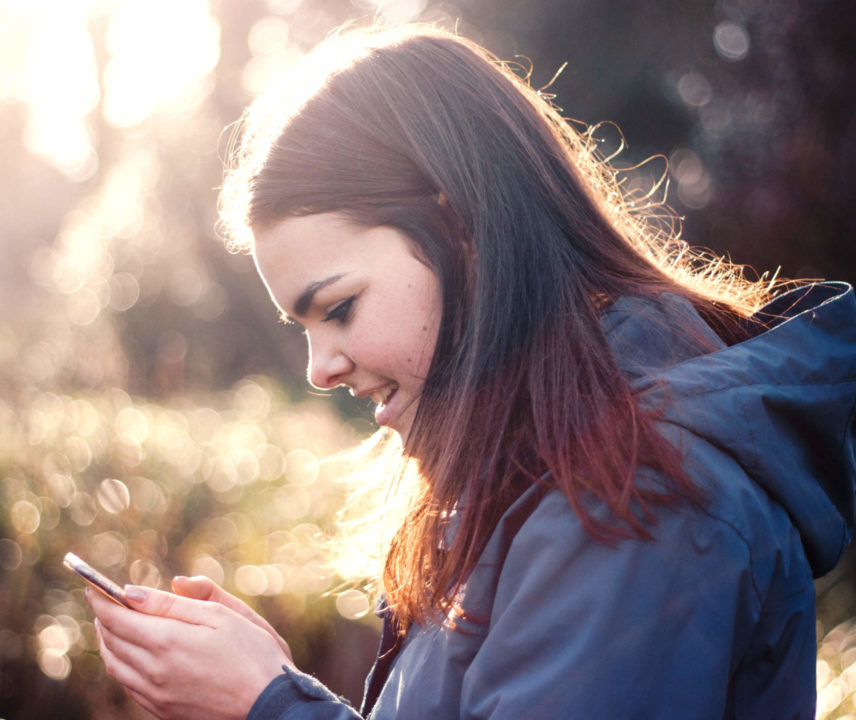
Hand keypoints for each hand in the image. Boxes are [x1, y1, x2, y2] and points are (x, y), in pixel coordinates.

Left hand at [88, 584, 292, 719]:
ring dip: (107, 642)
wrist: (270, 703)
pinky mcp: (163, 711)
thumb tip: (134, 592)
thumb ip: (176, 602)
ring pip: (115, 666)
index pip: (117, 617)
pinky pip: (128, 685)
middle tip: (103, 601)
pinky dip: (120, 664)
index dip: (101, 600)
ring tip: (112, 624)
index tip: (93, 585)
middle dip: (104, 617)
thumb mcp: (220, 615)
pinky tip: (130, 654)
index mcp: (167, 642)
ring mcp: (156, 695)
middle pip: (111, 641)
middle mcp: (154, 671)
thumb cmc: (253, 652)